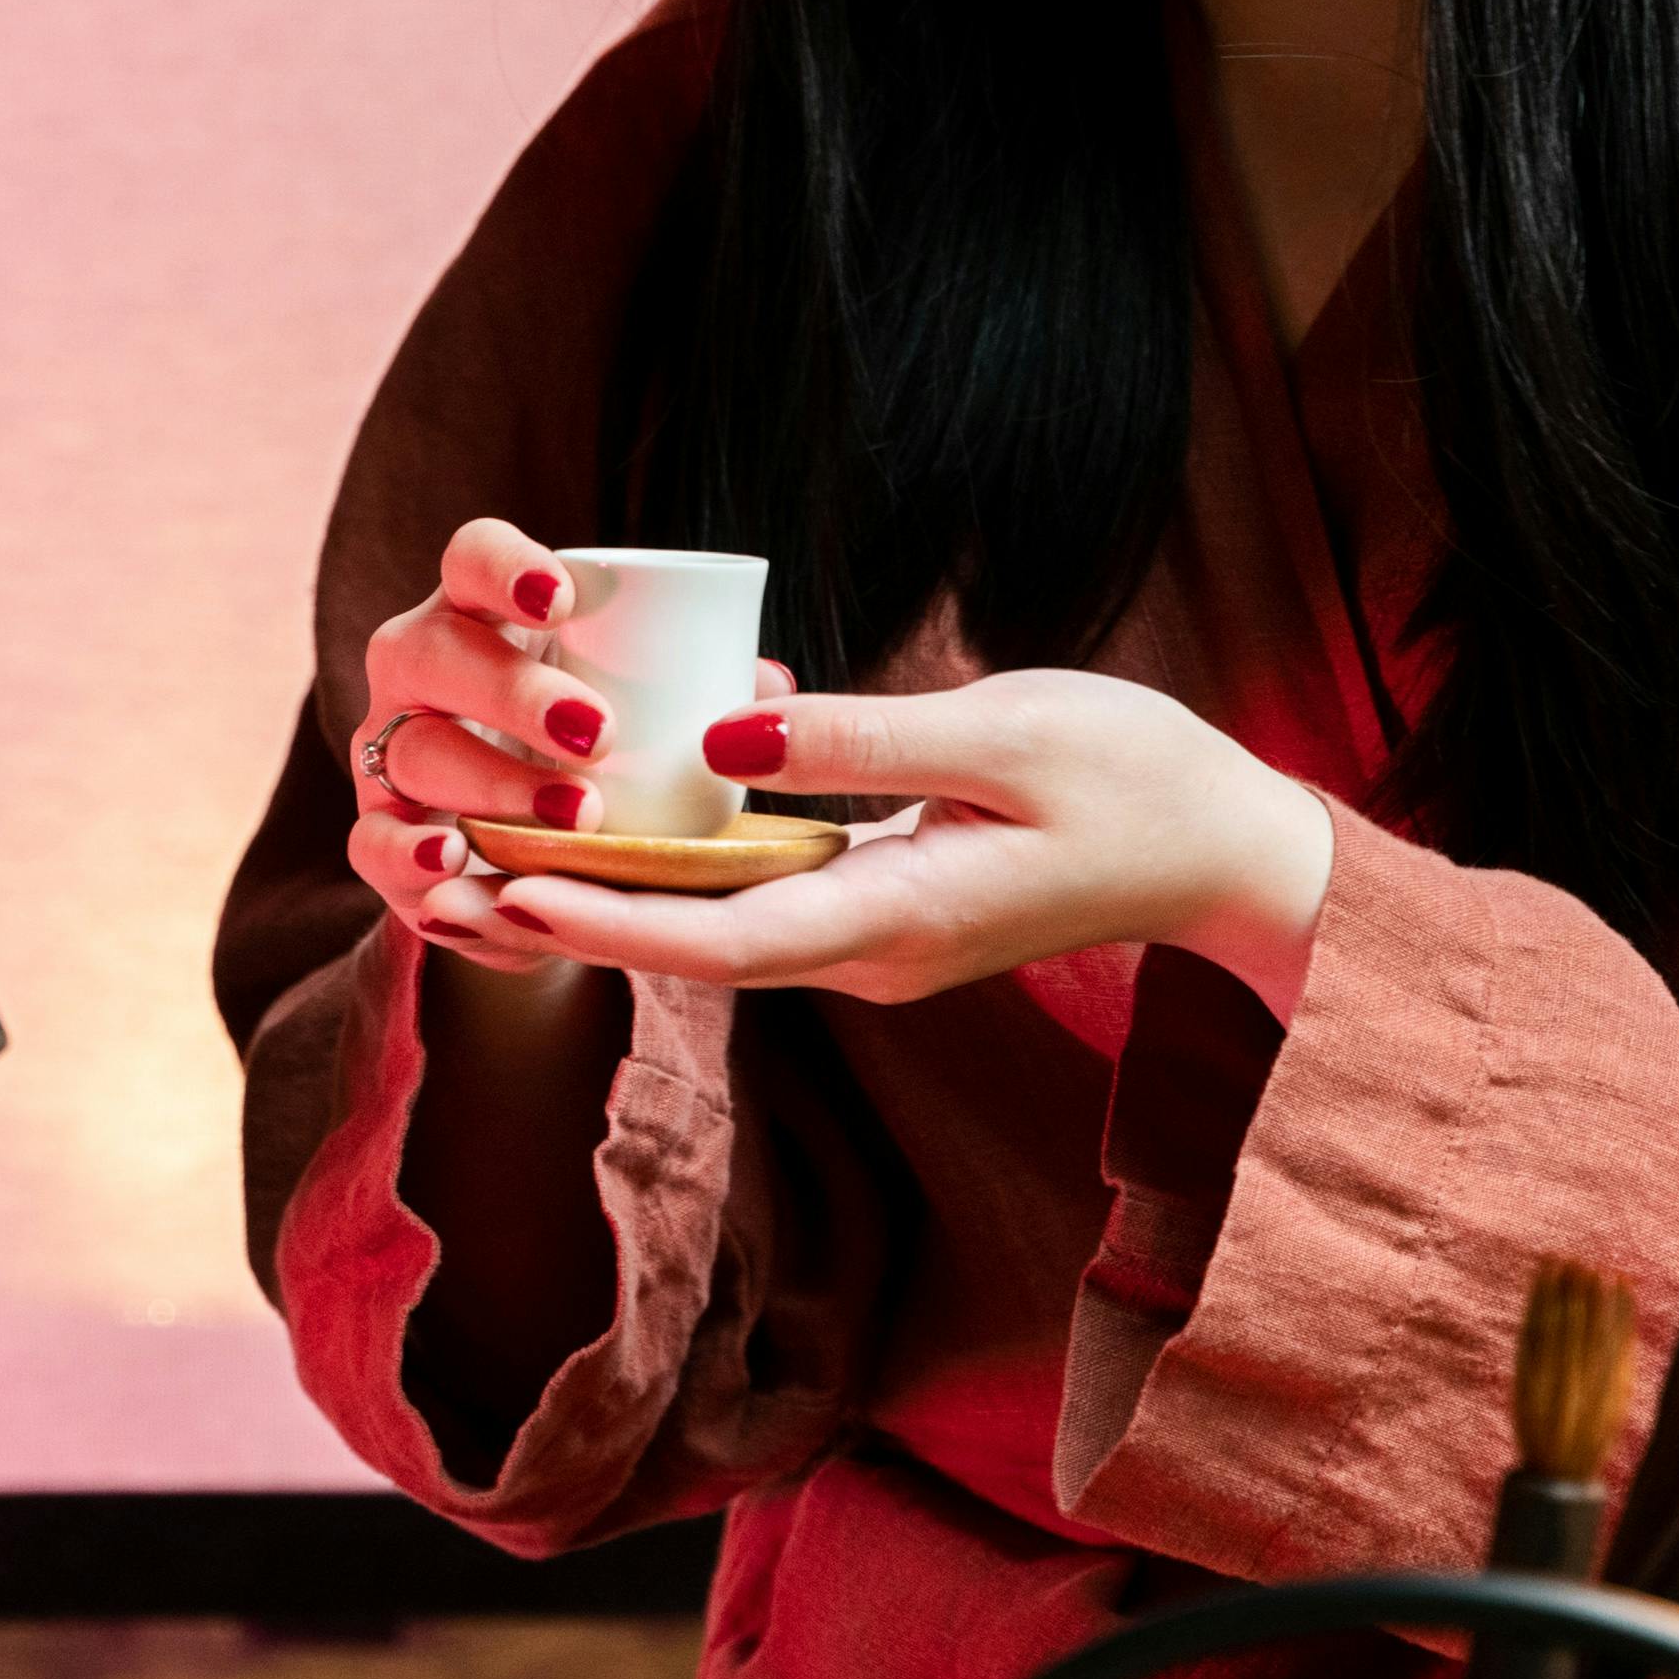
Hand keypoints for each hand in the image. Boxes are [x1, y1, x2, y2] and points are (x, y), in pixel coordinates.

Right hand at [339, 517, 791, 984]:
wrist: (544, 854)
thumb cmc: (602, 748)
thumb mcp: (652, 711)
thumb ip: (702, 687)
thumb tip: (769, 685)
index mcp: (480, 612)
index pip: (470, 559)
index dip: (504, 568)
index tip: (564, 599)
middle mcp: (419, 669)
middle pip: (432, 651)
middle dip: (511, 691)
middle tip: (599, 733)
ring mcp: (390, 749)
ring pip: (413, 748)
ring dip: (491, 781)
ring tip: (577, 815)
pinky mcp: (380, 833)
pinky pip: (371, 841)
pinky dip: (410, 853)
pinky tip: (457, 860)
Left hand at [473, 668, 1334, 1015]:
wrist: (1233, 847)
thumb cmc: (1139, 779)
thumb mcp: (1004, 730)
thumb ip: (859, 738)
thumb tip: (722, 736)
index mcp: (890, 920)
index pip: (711, 942)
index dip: (598, 921)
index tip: (500, 890)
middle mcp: (866, 948)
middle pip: (686, 942)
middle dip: (568, 911)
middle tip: (445, 864)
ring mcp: (876, 931)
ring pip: (716, 915)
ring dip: (612, 881)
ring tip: (491, 832)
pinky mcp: (886, 901)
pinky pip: (764, 882)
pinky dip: (691, 845)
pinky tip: (639, 770)